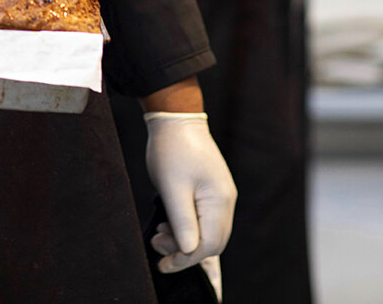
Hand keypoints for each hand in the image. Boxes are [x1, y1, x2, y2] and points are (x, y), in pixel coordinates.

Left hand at [144, 111, 236, 274]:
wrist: (175, 119)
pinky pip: (204, 219)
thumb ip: (182, 221)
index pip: (210, 244)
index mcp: (219, 200)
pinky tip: (167, 221)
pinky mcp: (211, 191)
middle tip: (157, 243)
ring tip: (159, 231)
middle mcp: (225, 200)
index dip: (186, 258)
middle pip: (212, 242)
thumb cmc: (171, 150)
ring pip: (207, 231)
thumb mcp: (172, 188)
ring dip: (183, 238)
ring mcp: (220, 195)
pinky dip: (186, 226)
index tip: (163, 263)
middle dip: (184, 250)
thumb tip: (189, 250)